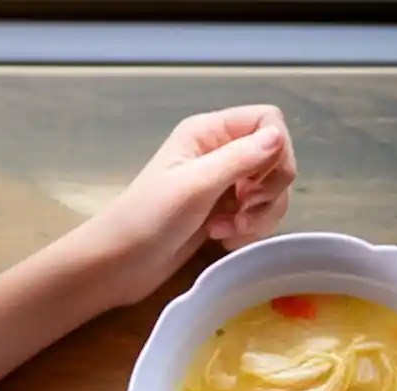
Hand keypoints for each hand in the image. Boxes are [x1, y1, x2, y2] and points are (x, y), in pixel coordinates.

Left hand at [89, 104, 296, 305]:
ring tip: (227, 231)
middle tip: (243, 212)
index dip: (275, 151)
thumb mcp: (194, 185)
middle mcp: (218, 152)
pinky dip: (248, 229)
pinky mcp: (221, 213)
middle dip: (268, 190)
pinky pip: (256, 214)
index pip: (269, 120)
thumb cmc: (147, 219)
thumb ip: (239, 159)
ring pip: (269, 190)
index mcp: (208, 132)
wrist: (118, 264)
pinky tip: (222, 239)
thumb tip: (279, 136)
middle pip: (276, 158)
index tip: (255, 184)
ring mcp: (221, 184)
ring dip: (258, 215)